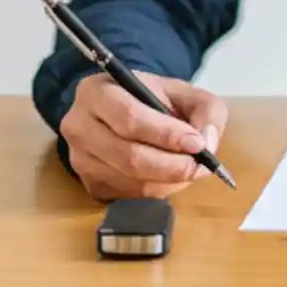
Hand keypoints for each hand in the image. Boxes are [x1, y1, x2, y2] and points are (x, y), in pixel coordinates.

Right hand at [59, 71, 227, 200]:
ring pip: (130, 181)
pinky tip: (168, 177)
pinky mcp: (88, 184)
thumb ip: (205, 109)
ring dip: (168, 181)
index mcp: (96, 92)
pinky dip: (157, 191)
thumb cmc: (152, 99)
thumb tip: (207, 141)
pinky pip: (128, 195)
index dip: (166, 135)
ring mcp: (80, 159)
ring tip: (189, 169)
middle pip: (128, 156)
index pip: (130, 119)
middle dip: (171, 165)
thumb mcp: (183, 91)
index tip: (197, 143)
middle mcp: (79, 126)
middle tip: (200, 166)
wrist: (121, 111)